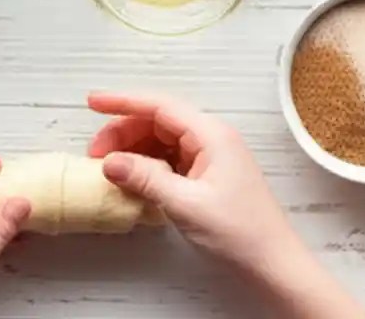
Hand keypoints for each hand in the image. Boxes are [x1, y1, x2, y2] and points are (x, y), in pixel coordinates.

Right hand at [87, 92, 294, 269]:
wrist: (272, 264)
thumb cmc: (241, 233)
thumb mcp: (186, 204)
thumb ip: (145, 179)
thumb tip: (111, 162)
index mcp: (211, 135)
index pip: (159, 106)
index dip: (122, 102)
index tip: (93, 103)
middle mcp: (211, 139)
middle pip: (157, 122)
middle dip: (123, 132)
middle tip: (96, 154)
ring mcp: (209, 157)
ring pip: (160, 141)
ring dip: (132, 150)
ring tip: (109, 169)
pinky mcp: (206, 176)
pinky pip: (169, 159)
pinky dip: (146, 166)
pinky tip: (132, 180)